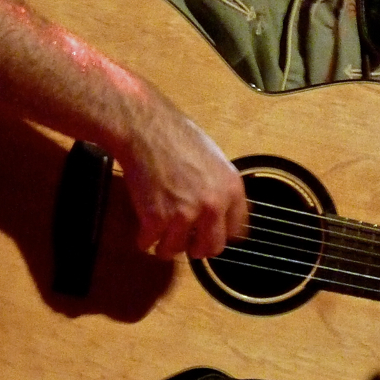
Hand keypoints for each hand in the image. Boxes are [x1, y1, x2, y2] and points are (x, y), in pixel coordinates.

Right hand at [118, 94, 248, 260]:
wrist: (147, 128)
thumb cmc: (178, 137)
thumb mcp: (216, 161)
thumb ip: (222, 188)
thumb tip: (226, 212)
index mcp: (232, 189)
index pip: (236, 231)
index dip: (220, 234)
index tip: (209, 234)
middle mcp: (213, 205)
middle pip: (211, 248)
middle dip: (196, 246)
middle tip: (184, 238)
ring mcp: (185, 214)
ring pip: (177, 250)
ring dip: (166, 244)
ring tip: (160, 230)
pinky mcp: (156, 219)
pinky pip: (149, 244)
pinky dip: (143, 238)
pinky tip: (144, 224)